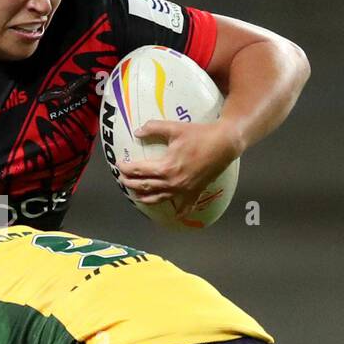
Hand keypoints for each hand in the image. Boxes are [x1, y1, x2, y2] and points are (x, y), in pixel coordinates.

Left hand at [116, 120, 242, 218]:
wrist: (224, 144)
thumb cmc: (200, 135)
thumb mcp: (174, 128)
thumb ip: (153, 128)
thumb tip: (136, 132)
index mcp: (165, 167)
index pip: (138, 170)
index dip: (126, 168)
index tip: (119, 165)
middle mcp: (172, 182)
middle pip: (145, 186)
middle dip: (130, 183)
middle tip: (122, 179)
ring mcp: (183, 190)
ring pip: (159, 198)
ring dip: (145, 198)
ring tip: (136, 196)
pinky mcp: (195, 192)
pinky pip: (185, 206)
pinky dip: (178, 211)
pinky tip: (174, 215)